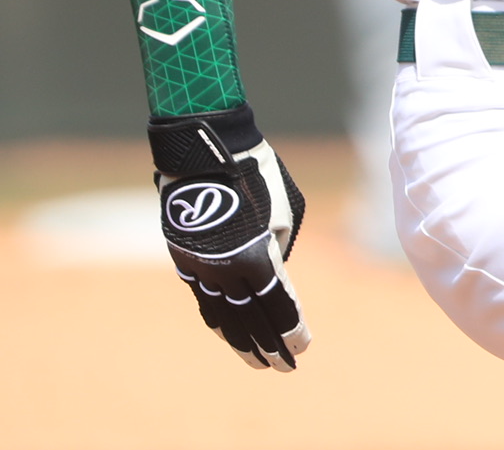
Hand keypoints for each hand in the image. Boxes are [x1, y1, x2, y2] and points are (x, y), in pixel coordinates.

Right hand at [149, 103, 310, 370]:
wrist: (207, 152)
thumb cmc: (260, 175)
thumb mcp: (286, 212)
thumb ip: (280, 250)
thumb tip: (271, 277)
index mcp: (256, 259)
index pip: (278, 307)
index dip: (291, 332)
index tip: (302, 348)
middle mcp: (225, 270)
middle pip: (249, 322)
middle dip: (267, 348)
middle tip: (282, 369)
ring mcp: (200, 267)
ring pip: (221, 317)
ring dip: (240, 341)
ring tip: (256, 360)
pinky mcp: (184, 259)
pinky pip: (203, 299)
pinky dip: (218, 319)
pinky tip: (227, 332)